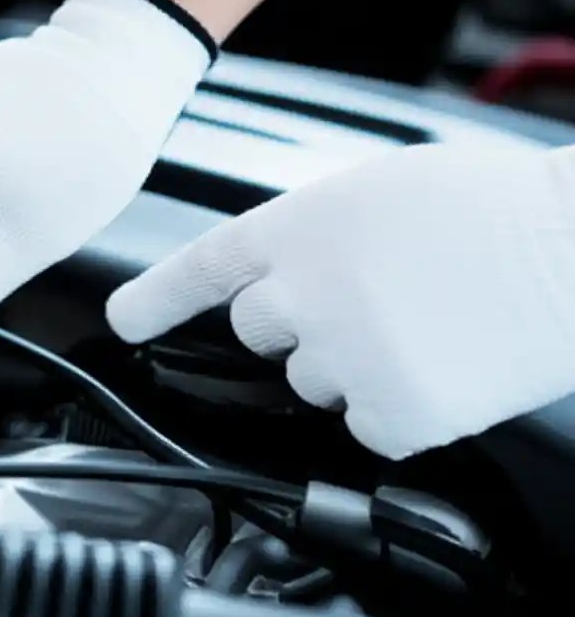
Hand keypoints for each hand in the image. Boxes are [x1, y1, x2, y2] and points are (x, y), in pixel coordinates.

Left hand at [107, 143, 574, 459]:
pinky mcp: (390, 412)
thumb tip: (287, 264)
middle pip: (255, 329)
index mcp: (300, 228)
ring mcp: (344, 356)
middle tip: (373, 297)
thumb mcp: (380, 190)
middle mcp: (305, 294)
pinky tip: (442, 365)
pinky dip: (398, 407)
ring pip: (311, 380)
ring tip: (424, 323)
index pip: (202, 267)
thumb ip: (314, 230)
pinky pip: (366, 426)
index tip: (121, 320)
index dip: (154, 296)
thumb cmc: (495, 212)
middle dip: (297, 320)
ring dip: (352, 362)